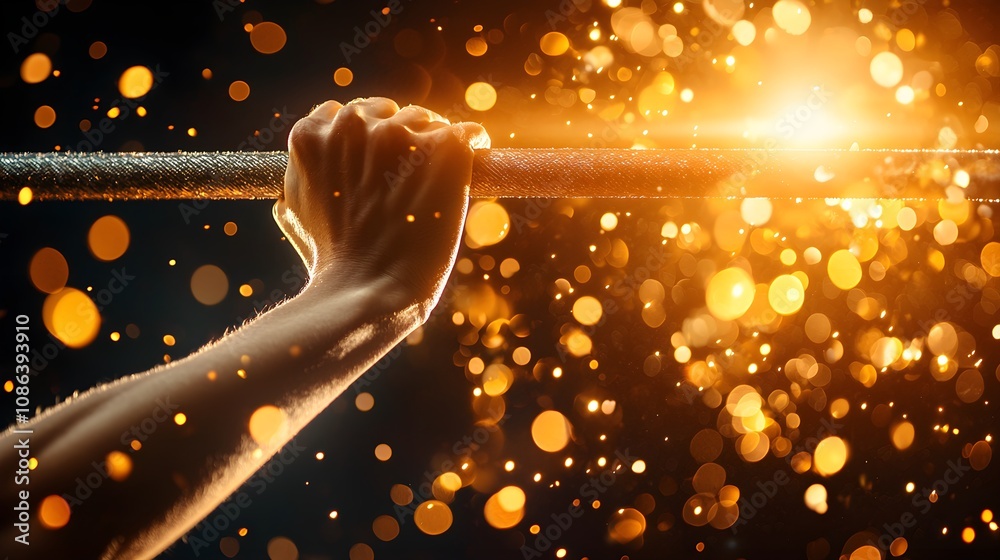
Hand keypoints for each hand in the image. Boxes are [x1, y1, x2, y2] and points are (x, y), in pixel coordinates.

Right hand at [274, 97, 489, 313]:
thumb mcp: (295, 211)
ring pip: (425, 122)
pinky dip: (474, 146)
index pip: (342, 115)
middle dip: (396, 138)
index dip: (362, 142)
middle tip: (406, 178)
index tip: (375, 166)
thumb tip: (312, 167)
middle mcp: (352, 124)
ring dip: (431, 146)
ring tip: (433, 185)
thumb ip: (302, 176)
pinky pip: (469, 133)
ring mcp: (399, 133)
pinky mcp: (444, 147)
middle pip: (385, 112)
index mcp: (310, 135)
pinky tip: (471, 165)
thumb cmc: (332, 263)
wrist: (369, 290)